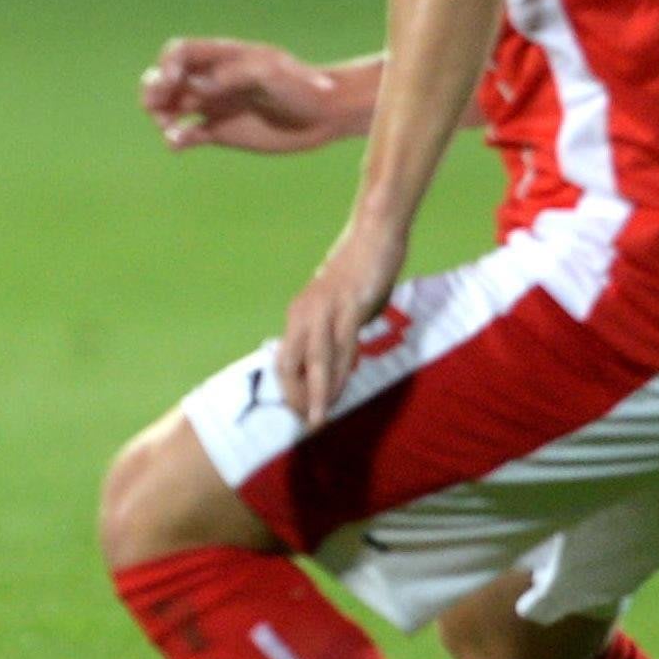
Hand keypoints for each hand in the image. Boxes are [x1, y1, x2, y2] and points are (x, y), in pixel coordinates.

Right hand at [141, 38, 349, 153]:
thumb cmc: (304, 86)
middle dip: (153, 90)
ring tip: (170, 129)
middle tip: (157, 108)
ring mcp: (214, 106)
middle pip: (165, 79)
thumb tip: (201, 86)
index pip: (180, 53)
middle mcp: (212, 79)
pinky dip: (177, 140)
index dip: (167, 65)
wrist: (325, 115)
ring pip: (170, 107)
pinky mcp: (219, 132)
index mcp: (223, 57)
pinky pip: (187, 135)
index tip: (170, 82)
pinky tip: (178, 145)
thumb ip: (236, 74)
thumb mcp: (274, 72)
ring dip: (160, 116)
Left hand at [277, 221, 408, 424]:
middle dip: (297, 398)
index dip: (289, 390)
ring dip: (316, 393)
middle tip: (307, 424)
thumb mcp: (339, 307)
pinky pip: (342, 346)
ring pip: (316, 360)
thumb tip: (340, 362)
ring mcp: (325, 309)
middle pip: (292, 364)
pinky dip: (339, 372)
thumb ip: (335, 333)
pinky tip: (339, 392)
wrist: (373, 233)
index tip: (298, 413)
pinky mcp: (349, 306)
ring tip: (317, 420)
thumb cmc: (359, 271)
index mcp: (299, 315)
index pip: (285, 360)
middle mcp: (304, 313)